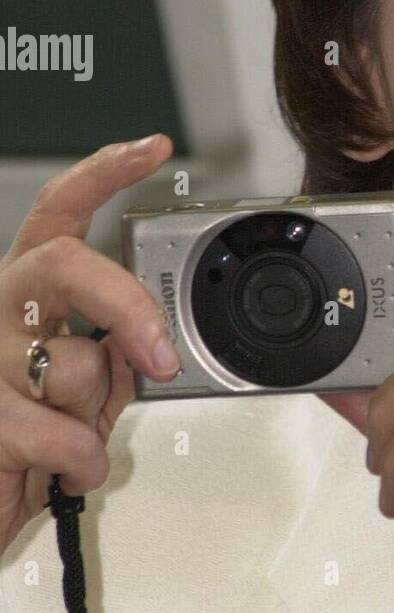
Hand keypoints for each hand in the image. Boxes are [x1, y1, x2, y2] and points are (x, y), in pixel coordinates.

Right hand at [0, 135, 182, 556]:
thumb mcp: (88, 385)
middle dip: (126, 305)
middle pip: (63, 264)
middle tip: (159, 354)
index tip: (152, 148)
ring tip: (72, 431)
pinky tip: (64, 464)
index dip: (104, 173)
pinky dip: (84, 458)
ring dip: (96, 411)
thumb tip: (147, 342)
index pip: (59, 211)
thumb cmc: (34, 438)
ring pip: (77, 361)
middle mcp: (0, 309)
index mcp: (29, 290)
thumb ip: (116, 351)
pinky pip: (64, 433)